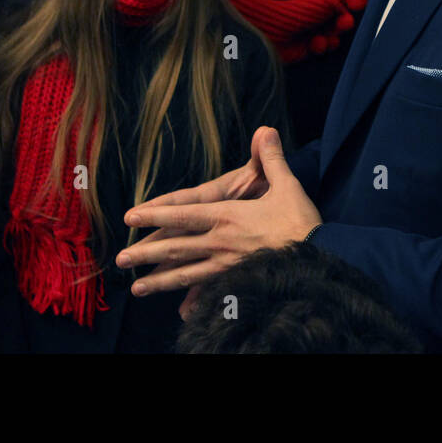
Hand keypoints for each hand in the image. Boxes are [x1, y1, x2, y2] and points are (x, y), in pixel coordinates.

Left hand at [116, 127, 320, 300]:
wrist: (321, 259)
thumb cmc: (302, 222)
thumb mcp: (287, 185)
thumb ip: (271, 158)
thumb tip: (265, 130)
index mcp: (228, 217)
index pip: (183, 215)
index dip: (155, 214)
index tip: (131, 217)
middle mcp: (221, 243)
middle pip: (176, 249)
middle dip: (146, 254)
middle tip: (120, 260)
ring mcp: (228, 267)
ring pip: (186, 275)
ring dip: (159, 282)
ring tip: (137, 289)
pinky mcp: (238, 283)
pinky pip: (210, 294)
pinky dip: (194, 303)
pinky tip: (181, 313)